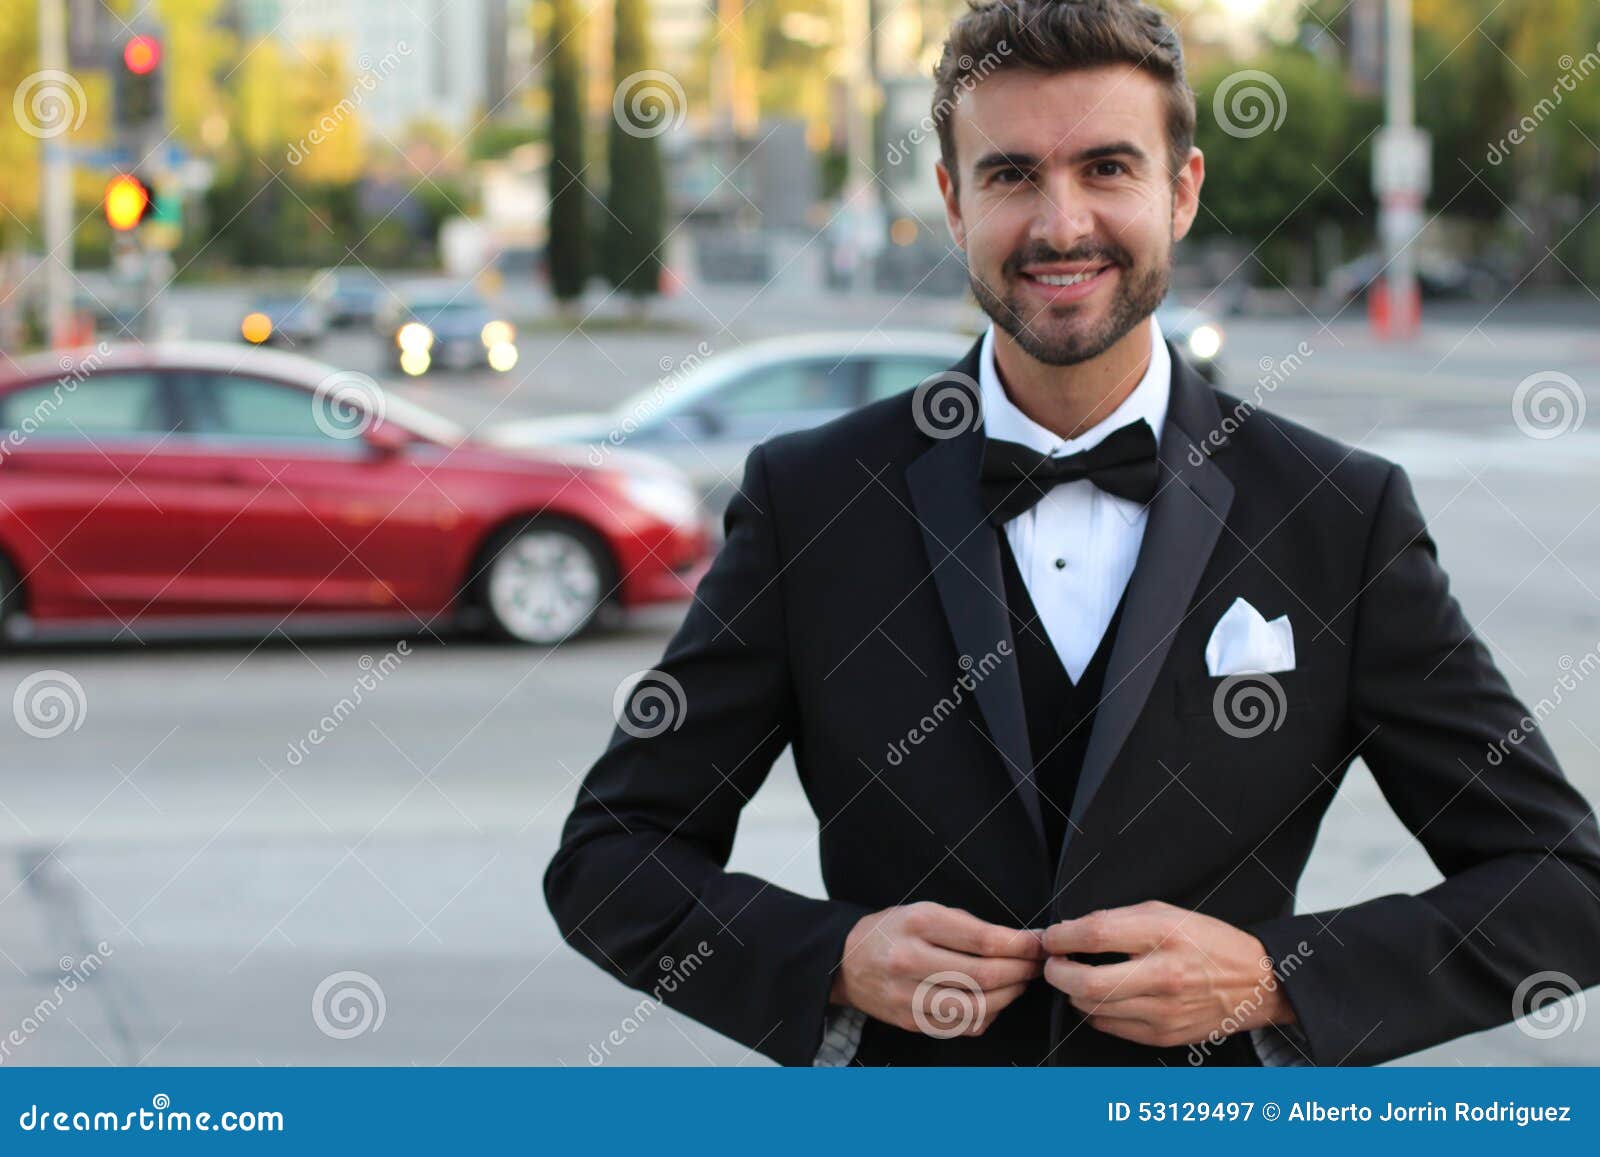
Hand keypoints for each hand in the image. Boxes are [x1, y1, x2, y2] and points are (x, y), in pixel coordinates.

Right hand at [830, 901, 1045, 1036]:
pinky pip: (962, 1025)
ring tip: (1018, 982)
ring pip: (977, 1007)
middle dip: (1021, 970)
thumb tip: (1017, 941)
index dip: (1020, 945)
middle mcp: (911, 960)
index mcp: (918, 924)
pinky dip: (987, 1015)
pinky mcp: (912, 1021)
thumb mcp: (924, 910)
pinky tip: (994, 1001)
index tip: (1038, 943)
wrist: (846, 962)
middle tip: (1036, 964)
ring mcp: (910, 996)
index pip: (983, 940)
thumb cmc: (892, 931)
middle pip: (985, 976)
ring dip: (1009, 996)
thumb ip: (967, 925)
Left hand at [1042, 900, 1294, 1048]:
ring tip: (1078, 976)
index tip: (1051, 937)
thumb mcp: (1166, 913)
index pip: (1095, 935)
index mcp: (1163, 935)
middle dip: (1056, 972)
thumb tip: (1072, 932)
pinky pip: (1108, 1026)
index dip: (1061, 936)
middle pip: (1086, 982)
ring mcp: (1163, 1010)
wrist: (1257, 983)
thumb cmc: (1208, 942)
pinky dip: (1095, 1011)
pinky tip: (1103, 996)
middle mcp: (1163, 975)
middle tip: (1053, 963)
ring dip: (1073, 991)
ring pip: (1092, 1007)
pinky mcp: (1162, 1035)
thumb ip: (1119, 920)